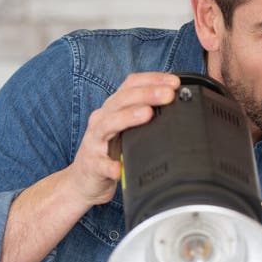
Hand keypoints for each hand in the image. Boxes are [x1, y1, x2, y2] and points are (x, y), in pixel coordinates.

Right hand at [67, 72, 180, 206]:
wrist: (84, 181)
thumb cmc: (110, 153)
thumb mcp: (127, 130)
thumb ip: (145, 118)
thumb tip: (177, 109)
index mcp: (112, 109)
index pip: (130, 85)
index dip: (152, 80)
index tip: (174, 82)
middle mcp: (102, 120)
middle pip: (122, 100)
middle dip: (147, 94)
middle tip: (168, 95)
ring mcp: (94, 142)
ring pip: (108, 124)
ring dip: (128, 117)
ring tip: (147, 114)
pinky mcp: (92, 165)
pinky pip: (101, 164)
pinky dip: (110, 165)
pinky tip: (119, 167)